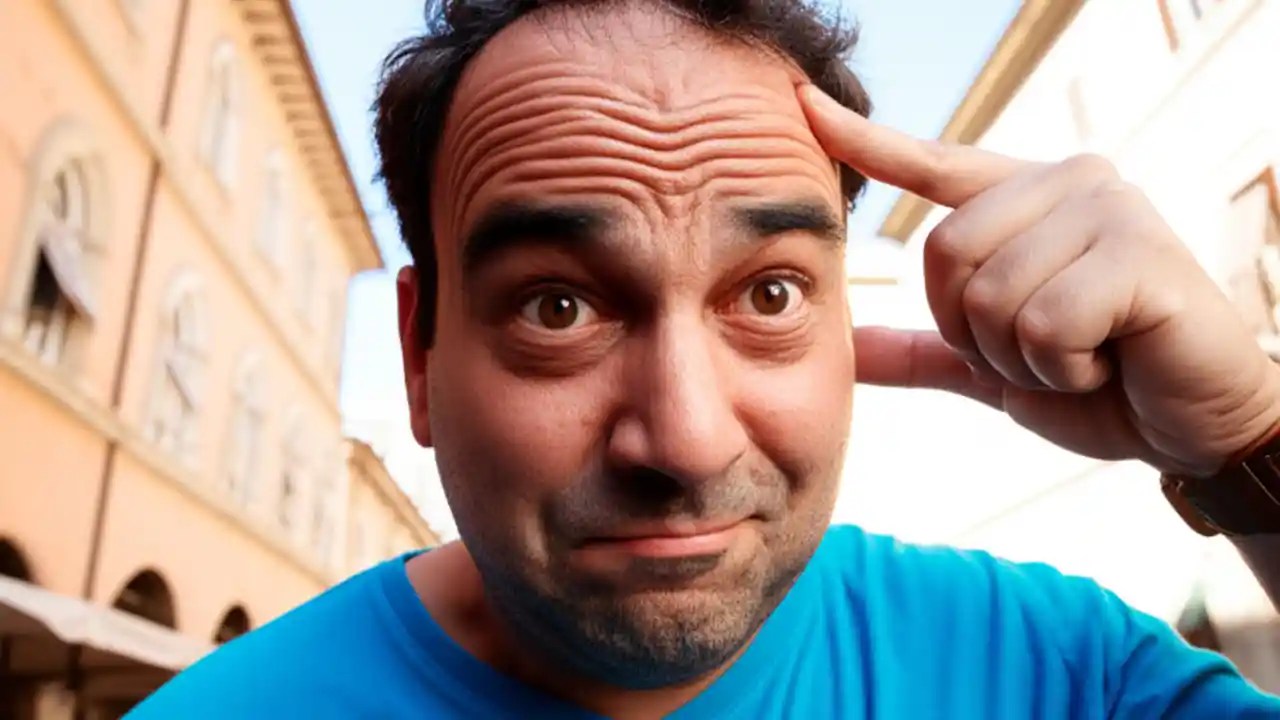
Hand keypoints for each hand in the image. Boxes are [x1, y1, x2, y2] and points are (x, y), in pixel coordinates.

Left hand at [799, 86, 1279, 476]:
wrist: (1195, 428)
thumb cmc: (1103, 384)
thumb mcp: (996, 368)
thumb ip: (927, 351)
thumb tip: (848, 349)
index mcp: (1026, 199)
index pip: (932, 163)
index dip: (866, 141)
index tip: (801, 105)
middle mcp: (1067, 183)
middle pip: (943, 253)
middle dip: (976, 334)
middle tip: (1045, 352)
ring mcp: (1108, 208)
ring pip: (989, 295)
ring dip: (1022, 359)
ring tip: (1083, 357)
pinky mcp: (1140, 252)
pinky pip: (1043, 321)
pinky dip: (1061, 368)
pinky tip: (1109, 363)